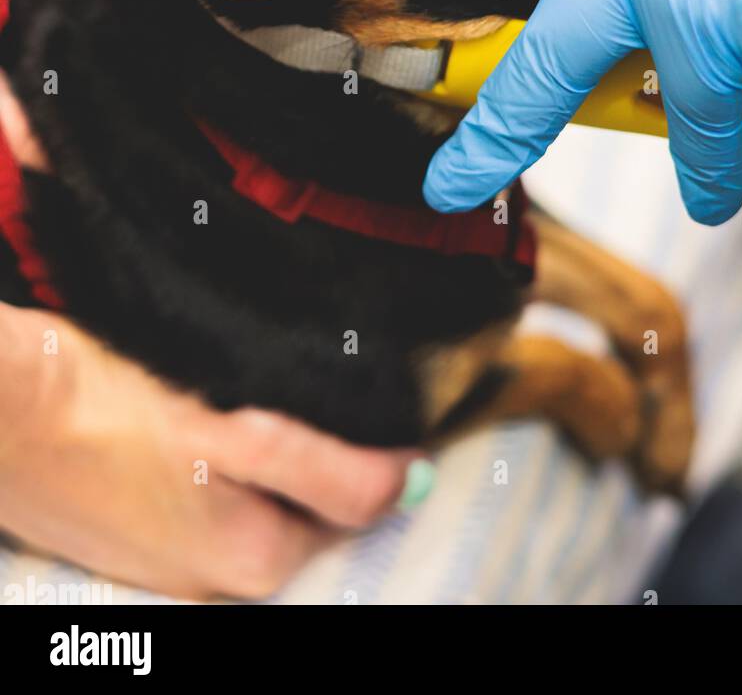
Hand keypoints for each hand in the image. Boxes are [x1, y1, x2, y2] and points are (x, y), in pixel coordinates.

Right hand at [0, 303, 424, 598]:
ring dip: (268, 451)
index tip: (374, 389)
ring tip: (254, 390)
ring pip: (255, 497)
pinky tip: (204, 413)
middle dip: (319, 450)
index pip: (354, 504)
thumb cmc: (113, 412)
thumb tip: (410, 484)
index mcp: (256, 560)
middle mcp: (218, 579)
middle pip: (304, 504)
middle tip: (308, 380)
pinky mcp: (133, 530)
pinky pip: (206, 496)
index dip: (372, 446)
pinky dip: (220, 460)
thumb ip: (328, 470)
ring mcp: (170, 559)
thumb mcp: (239, 436)